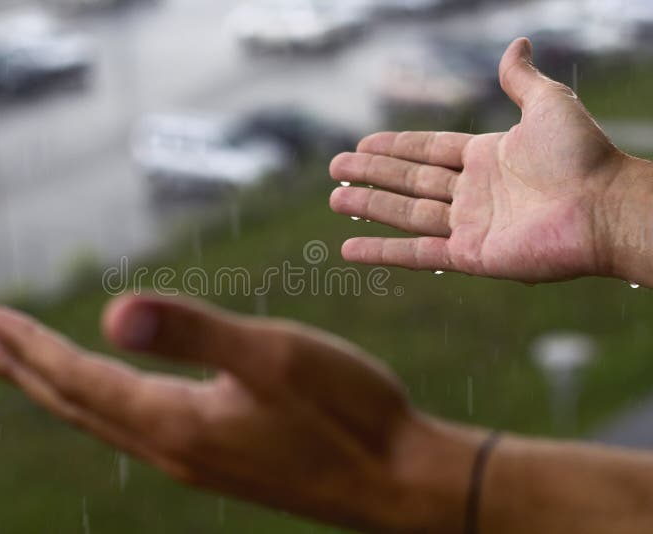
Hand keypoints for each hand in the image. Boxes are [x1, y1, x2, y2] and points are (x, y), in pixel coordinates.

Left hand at [0, 295, 479, 532]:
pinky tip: (117, 396)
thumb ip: (193, 331)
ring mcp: (197, 458)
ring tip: (29, 367)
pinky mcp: (222, 458)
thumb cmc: (346, 412)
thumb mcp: (272, 357)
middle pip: (77, 405)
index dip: (30, 349)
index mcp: (175, 422)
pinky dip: (105, 402)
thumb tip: (112, 311)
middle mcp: (174, 447)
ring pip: (106, 419)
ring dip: (61, 389)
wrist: (398, 481)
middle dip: (26, 371)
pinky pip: (139, 428)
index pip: (78, 381)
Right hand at [329, 38, 634, 282]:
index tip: (361, 144)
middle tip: (335, 169)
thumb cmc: (582, 155)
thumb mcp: (548, 104)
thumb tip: (517, 44)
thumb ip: (521, 79)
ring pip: (406, 213)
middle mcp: (473, 192)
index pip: (427, 150)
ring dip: (369, 207)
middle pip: (409, 180)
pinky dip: (382, 252)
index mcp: (486, 157)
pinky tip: (350, 250)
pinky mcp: (470, 255)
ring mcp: (469, 225)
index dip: (394, 147)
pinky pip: (417, 253)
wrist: (604, 206)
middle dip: (371, 174)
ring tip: (336, 199)